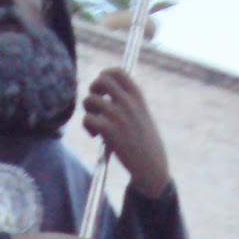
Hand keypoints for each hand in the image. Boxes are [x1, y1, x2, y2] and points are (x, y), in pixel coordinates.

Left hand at [82, 67, 169, 198]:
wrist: (151, 166)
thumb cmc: (145, 144)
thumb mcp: (142, 116)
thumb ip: (128, 102)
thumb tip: (105, 94)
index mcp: (137, 96)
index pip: (117, 72)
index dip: (104, 76)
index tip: (103, 89)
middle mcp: (127, 102)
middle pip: (101, 80)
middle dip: (93, 89)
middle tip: (96, 105)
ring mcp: (117, 115)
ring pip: (89, 100)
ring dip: (88, 111)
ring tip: (96, 125)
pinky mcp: (108, 131)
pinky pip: (87, 118)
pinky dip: (87, 127)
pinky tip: (95, 136)